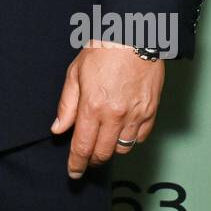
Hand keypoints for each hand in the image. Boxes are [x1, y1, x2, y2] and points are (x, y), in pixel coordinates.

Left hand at [50, 41, 164, 178]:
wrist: (134, 37)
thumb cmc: (103, 51)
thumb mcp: (75, 74)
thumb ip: (67, 106)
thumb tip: (58, 129)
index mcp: (92, 106)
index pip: (82, 147)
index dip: (76, 164)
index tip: (73, 173)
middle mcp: (115, 115)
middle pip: (103, 153)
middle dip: (92, 160)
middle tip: (86, 158)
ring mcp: (136, 115)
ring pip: (123, 148)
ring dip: (111, 149)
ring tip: (103, 141)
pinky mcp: (151, 111)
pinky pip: (141, 137)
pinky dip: (130, 139)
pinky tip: (122, 130)